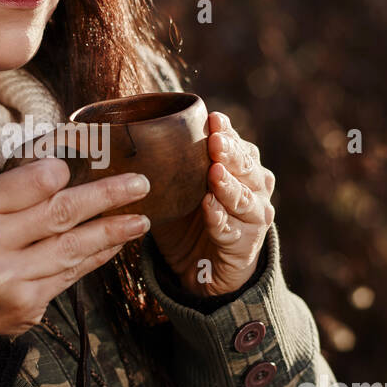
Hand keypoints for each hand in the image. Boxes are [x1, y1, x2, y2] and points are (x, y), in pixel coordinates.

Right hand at [0, 157, 152, 336]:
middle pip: (62, 211)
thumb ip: (11, 193)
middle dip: (108, 195)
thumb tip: (65, 169)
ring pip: (74, 246)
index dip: (65, 172)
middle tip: (140, 183)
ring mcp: (10, 276)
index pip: (35, 180)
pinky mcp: (27, 303)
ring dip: (113, 231)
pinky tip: (114, 246)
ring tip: (140, 220)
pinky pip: (71, 274)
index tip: (86, 166)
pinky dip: (96, 258)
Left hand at [149, 111, 274, 297]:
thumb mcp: (178, 188)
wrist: (203, 269)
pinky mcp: (247, 244)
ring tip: (214, 173)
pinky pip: (233, 230)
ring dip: (229, 184)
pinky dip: (220, 218)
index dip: (226, 130)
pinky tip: (209, 207)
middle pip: (246, 166)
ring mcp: (255, 216)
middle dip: (231, 153)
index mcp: (241, 167)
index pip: (237, 144)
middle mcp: (255, 188)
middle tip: (215, 141)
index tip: (213, 118)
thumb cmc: (190, 219)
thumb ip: (169, 163)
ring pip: (244, 197)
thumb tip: (132, 131)